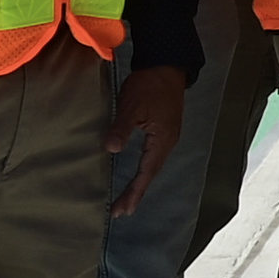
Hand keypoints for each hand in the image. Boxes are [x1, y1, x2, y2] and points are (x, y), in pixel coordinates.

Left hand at [106, 68, 184, 213]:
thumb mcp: (132, 106)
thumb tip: (111, 149)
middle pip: (151, 173)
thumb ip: (122, 128)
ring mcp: (168, 136)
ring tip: (128, 198)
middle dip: (137, 193)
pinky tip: (139, 171)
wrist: (167, 65)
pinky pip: (154, 157)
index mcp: (162, 140)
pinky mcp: (165, 129)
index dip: (133, 193)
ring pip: (153, 166)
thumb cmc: (149, 85)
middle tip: (121, 212)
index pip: (146, 173)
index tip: (120, 211)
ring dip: (141, 183)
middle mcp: (168, 142)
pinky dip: (144, 170)